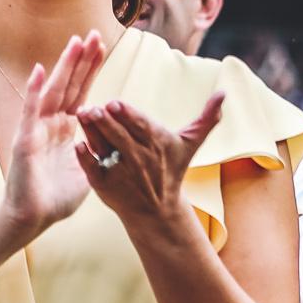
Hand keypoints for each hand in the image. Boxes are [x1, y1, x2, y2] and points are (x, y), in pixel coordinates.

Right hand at [0, 33, 107, 239]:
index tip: (101, 46)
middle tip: (95, 33)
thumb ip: (100, 154)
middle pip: (69, 85)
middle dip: (81, 60)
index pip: (81, 92)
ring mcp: (36, 130)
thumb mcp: (89, 172)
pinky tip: (41, 70)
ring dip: (64, 67)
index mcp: (66, 129)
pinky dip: (35, 90)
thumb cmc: (56, 199)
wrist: (32, 219)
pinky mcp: (24, 140)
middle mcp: (50, 124)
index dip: (90, 69)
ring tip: (75, 42)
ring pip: (53, 91)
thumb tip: (121, 146)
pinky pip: (30, 111)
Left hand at [75, 89, 225, 229]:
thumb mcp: (190, 144)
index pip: (142, 127)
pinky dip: (84, 158)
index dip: (128, 116)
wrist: (158, 210)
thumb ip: (206, 118)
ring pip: (104, 147)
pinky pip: (93, 168)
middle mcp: (139, 159)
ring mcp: (121, 172)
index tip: (115, 103)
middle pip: (120, 136)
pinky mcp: (104, 185)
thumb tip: (225, 93)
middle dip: (106, 122)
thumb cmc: (172, 169)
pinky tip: (77, 144)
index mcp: (158, 144)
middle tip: (92, 107)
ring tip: (81, 114)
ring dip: (92, 132)